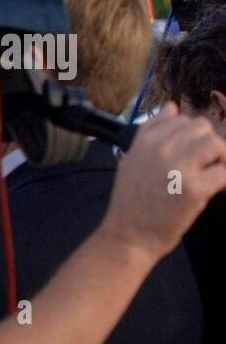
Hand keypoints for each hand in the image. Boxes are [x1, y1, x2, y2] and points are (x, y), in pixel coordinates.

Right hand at [101, 103, 225, 259]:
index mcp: (144, 140)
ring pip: (215, 144)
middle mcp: (160, 148)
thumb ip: (152, 132)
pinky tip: (212, 189)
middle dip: (205, 145)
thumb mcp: (133, 160)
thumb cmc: (132, 201)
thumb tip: (171, 107)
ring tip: (209, 175)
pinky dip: (223, 180)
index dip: (187, 136)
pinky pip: (223, 172)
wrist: (128, 235)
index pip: (178, 118)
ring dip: (218, 159)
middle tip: (200, 166)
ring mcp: (177, 167)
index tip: (185, 154)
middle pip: (201, 128)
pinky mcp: (194, 188)